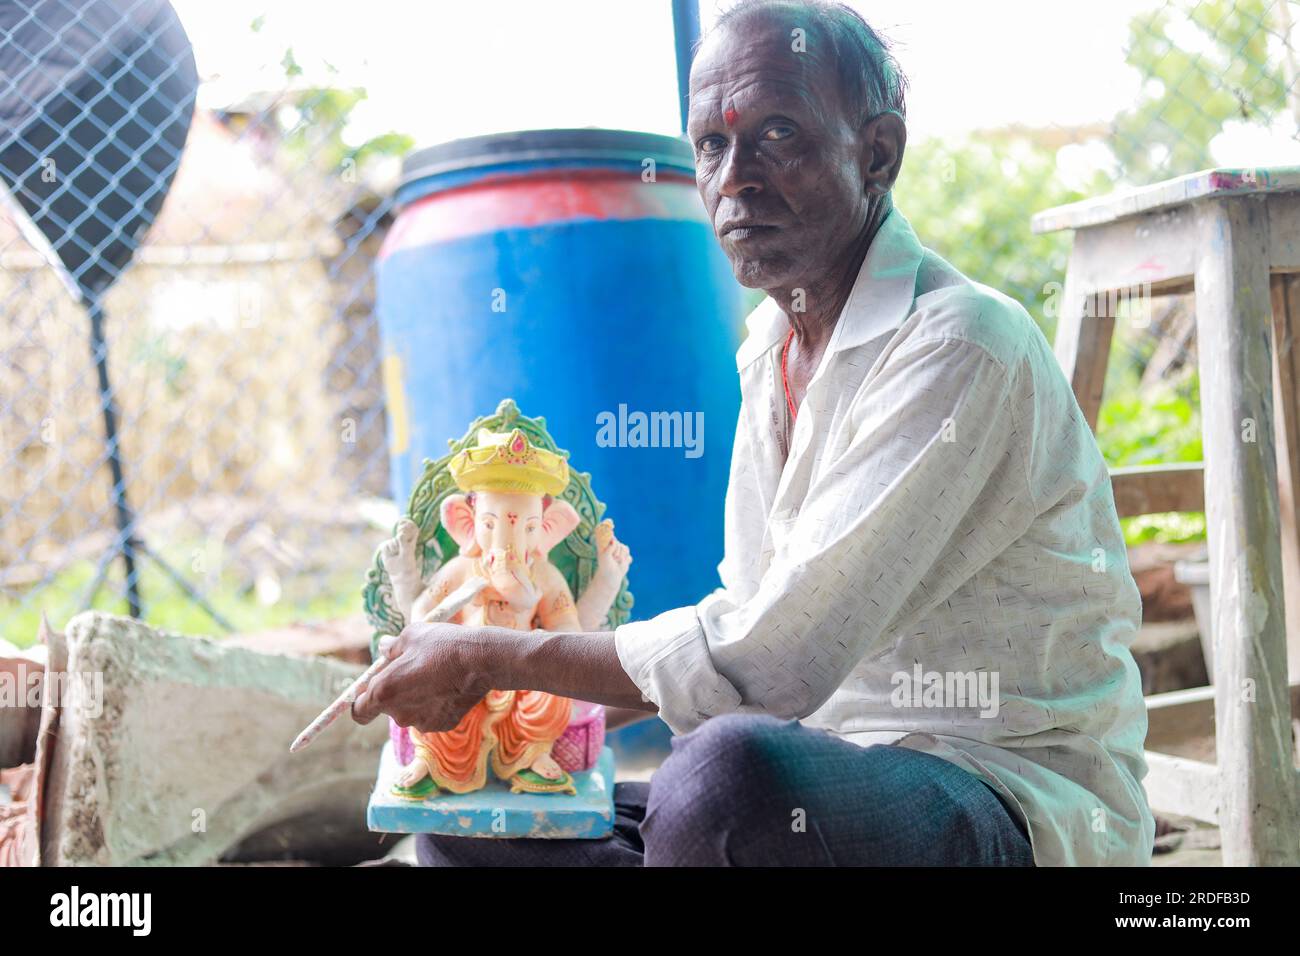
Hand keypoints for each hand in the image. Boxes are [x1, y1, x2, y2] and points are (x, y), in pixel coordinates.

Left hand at [351, 623, 495, 732]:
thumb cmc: (442, 644)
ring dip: (416, 699)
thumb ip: (391, 646)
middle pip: (388, 709)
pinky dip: (436, 705)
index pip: (358, 712)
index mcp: (383, 691)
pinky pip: (431, 716)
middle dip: (396, 693)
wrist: (480, 660)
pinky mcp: (442, 726)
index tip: (371, 691)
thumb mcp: (411, 635)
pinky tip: (449, 687)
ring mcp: (421, 722)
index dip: (362, 702)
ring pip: (411, 712)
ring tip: (436, 677)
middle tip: (414, 671)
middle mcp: (398, 713)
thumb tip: (383, 648)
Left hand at [593, 519, 631, 584]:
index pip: (604, 533)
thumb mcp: (605, 557)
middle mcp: (610, 546)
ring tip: (616, 561)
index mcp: (603, 545)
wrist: (611, 577)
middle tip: (612, 558)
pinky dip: (625, 559)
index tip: (611, 524)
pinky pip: (628, 554)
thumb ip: (609, 548)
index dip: (607, 526)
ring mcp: (618, 550)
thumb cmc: (605, 566)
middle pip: (616, 541)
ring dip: (620, 555)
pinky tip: (621, 563)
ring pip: (623, 547)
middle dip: (616, 550)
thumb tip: (613, 540)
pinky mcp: (624, 555)